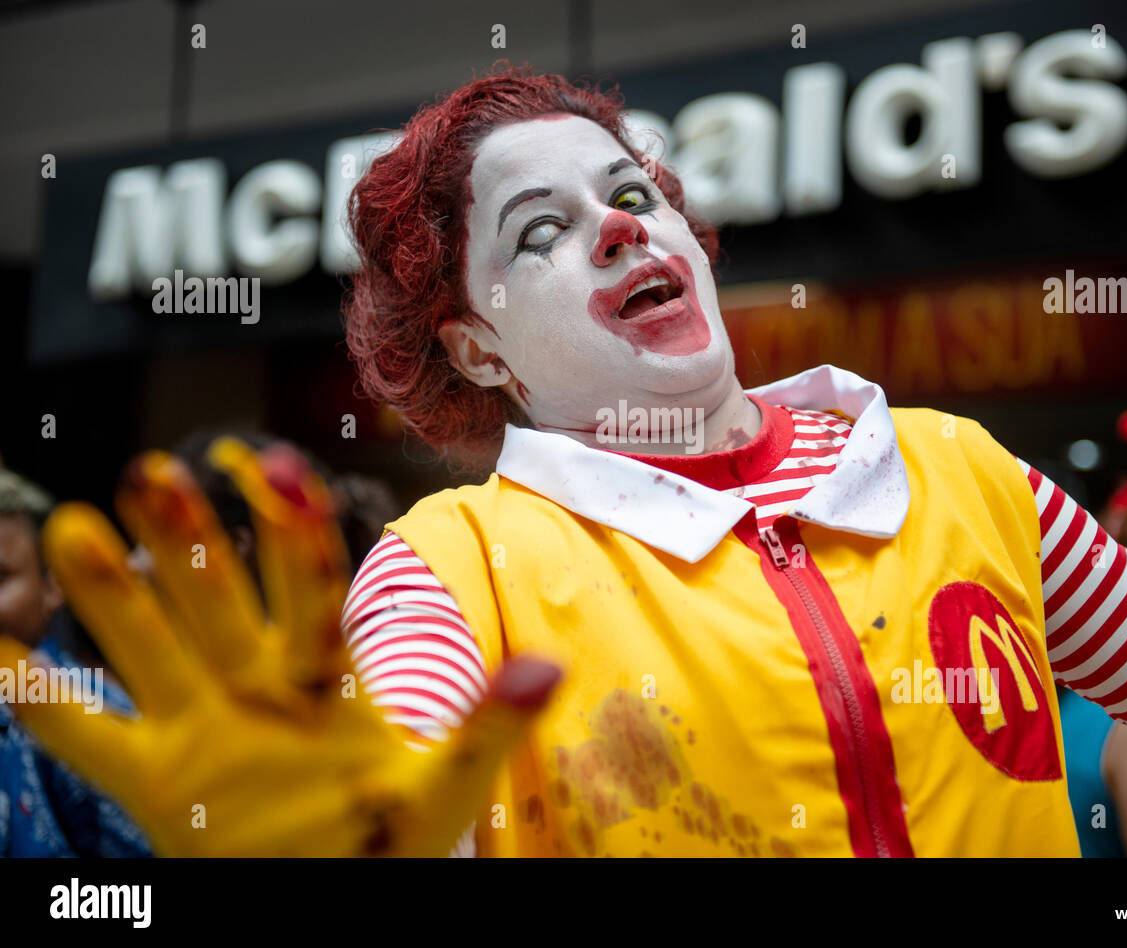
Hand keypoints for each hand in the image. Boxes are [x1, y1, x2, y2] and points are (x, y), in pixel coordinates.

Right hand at [0, 439, 559, 855]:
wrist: (332, 898)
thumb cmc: (387, 841)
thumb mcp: (442, 789)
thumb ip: (485, 726)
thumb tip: (549, 667)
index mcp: (325, 680)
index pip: (309, 589)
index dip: (294, 529)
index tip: (272, 463)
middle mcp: (257, 688)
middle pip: (219, 601)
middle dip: (190, 540)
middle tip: (156, 468)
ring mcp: (201, 729)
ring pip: (151, 648)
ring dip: (114, 594)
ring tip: (77, 527)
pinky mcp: (159, 782)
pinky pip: (85, 738)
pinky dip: (33, 702)